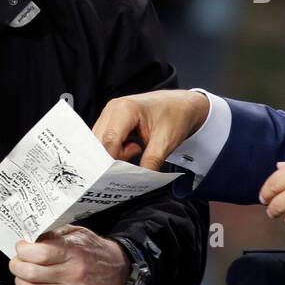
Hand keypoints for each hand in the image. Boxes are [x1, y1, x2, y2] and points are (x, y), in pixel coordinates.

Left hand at [9, 225, 129, 284]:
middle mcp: (73, 273)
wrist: (118, 270)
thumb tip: (29, 240)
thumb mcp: (77, 233)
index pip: (39, 253)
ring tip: (22, 275)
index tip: (21, 246)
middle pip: (32, 274)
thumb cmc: (94, 249)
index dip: (23, 250)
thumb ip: (54, 235)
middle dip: (17, 266)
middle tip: (16, 261)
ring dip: (21, 283)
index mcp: (74, 252)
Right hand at [93, 89, 210, 170]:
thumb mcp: (166, 141)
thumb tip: (139, 179)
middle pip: (101, 143)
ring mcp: (111, 114)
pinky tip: (134, 148)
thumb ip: (151, 161)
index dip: (111, 162)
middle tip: (130, 168)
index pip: (109, 140)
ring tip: (137, 150)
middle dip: (112, 160)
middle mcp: (113, 109)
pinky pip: (106, 141)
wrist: (183, 104)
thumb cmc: (176, 115)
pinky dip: (117, 151)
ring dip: (115, 155)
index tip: (119, 178)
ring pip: (101, 144)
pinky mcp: (113, 121)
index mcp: (125, 108)